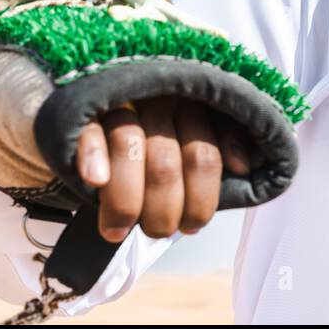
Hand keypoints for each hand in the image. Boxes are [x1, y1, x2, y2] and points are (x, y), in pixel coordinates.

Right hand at [74, 95, 262, 242]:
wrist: (109, 111)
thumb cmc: (163, 137)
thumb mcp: (198, 139)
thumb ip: (218, 151)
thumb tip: (243, 166)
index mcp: (194, 103)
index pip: (204, 157)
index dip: (201, 199)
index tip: (192, 226)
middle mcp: (160, 97)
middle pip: (165, 164)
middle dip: (163, 212)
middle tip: (157, 231)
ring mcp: (121, 101)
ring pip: (128, 148)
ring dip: (125, 200)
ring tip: (119, 230)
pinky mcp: (84, 110)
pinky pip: (88, 132)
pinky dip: (93, 156)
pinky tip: (94, 181)